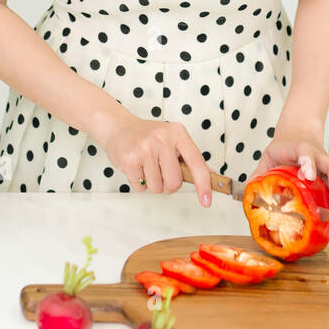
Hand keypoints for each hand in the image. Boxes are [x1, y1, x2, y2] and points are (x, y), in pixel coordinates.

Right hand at [98, 111, 212, 207]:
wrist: (118, 127)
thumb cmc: (147, 135)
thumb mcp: (172, 138)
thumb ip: (189, 156)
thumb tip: (210, 174)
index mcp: (178, 133)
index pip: (197, 162)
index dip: (204, 184)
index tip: (206, 201)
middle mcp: (163, 139)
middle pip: (175, 182)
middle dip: (168, 185)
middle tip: (160, 172)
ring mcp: (146, 149)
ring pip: (157, 188)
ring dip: (152, 184)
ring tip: (146, 167)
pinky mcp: (130, 160)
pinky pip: (141, 187)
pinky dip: (139, 183)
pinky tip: (136, 167)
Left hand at [247, 129, 328, 230]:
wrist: (299, 132)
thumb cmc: (285, 146)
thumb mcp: (269, 155)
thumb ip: (260, 172)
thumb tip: (251, 190)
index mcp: (300, 148)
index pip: (305, 151)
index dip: (307, 162)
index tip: (308, 176)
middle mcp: (318, 155)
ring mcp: (326, 165)